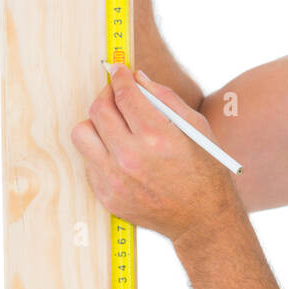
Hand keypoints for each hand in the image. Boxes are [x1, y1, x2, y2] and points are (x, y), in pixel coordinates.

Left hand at [71, 63, 233, 240]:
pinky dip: (101, 149)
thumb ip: (165, 98)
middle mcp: (131, 158)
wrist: (202, 219)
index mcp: (156, 137)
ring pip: (83, 134)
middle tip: (116, 92)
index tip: (118, 69)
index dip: (119, 76)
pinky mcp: (107, 195)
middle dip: (107, 93)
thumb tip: (138, 77)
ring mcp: (115, 180)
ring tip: (114, 124)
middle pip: (99, 110)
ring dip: (97, 122)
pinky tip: (120, 151)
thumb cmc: (205, 169)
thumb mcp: (195, 127)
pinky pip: (89, 160)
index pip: (124, 95)